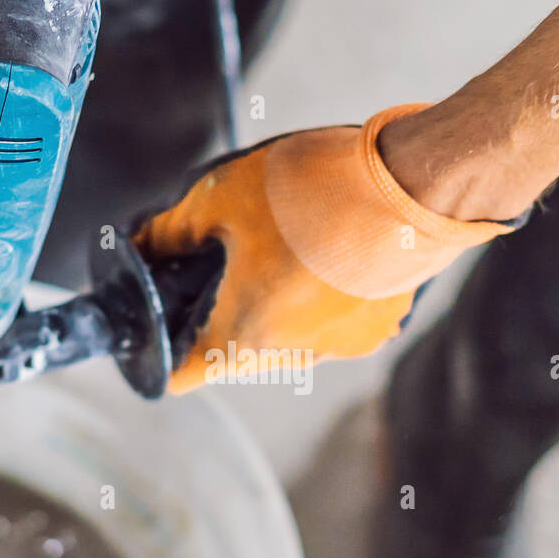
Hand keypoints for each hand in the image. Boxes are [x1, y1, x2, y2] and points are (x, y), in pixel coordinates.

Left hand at [133, 105, 521, 392]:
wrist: (416, 184)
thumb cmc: (314, 192)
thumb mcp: (221, 196)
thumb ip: (170, 231)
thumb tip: (142, 246)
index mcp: (245, 335)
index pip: (181, 373)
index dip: (158, 350)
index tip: (154, 321)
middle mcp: (294, 356)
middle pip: (232, 353)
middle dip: (216, 316)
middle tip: (215, 264)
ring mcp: (341, 346)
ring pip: (283, 340)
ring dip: (269, 307)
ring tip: (280, 249)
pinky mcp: (378, 328)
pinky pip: (329, 324)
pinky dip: (315, 299)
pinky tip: (324, 252)